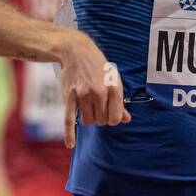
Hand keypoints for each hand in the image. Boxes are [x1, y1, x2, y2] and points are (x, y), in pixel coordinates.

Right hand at [58, 32, 129, 149]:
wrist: (75, 51)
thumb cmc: (97, 67)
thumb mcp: (113, 79)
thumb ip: (119, 100)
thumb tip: (126, 119)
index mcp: (113, 88)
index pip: (116, 118)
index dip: (113, 119)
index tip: (109, 114)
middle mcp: (99, 92)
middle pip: (102, 121)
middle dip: (100, 118)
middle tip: (96, 107)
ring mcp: (82, 95)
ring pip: (87, 122)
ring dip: (88, 118)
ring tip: (87, 106)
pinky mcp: (68, 97)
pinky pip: (69, 120)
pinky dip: (69, 134)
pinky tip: (70, 144)